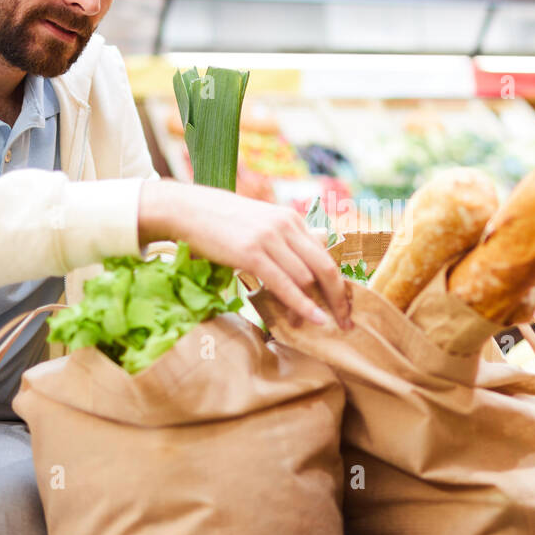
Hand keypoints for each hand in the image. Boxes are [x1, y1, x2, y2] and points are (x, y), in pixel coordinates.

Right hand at [139, 179, 351, 328]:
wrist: (188, 209)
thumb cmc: (221, 221)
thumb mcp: (260, 222)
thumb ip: (284, 238)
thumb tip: (309, 253)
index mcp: (291, 219)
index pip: (325, 254)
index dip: (338, 282)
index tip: (345, 304)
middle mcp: (286, 226)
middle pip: (325, 267)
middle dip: (339, 297)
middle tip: (346, 321)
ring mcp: (270, 239)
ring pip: (307, 278)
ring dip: (316, 305)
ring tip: (320, 325)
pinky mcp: (252, 253)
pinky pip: (285, 284)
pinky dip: (302, 305)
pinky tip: (313, 319)